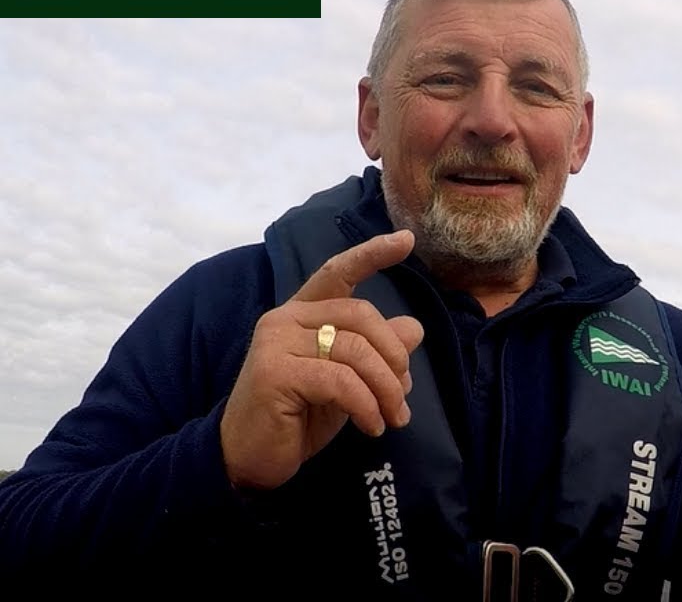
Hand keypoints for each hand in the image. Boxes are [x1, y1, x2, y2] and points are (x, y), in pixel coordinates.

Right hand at [220, 229, 425, 490]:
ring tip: (394, 417)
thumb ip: (375, 352)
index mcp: (302, 313)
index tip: (407, 240)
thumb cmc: (299, 416)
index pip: (338, 271)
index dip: (372, 254)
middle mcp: (285, 319)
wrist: (248, 459)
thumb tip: (414, 328)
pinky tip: (372, 427)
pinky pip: (341, 381)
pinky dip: (366, 405)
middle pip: (361, 315)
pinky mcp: (275, 373)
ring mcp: (276, 343)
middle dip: (394, 355)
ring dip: (386, 388)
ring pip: (356, 350)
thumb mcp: (348, 380)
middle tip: (404, 395)